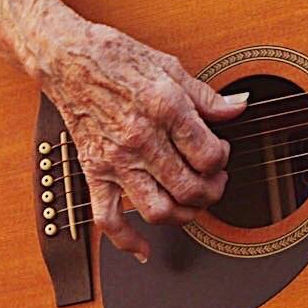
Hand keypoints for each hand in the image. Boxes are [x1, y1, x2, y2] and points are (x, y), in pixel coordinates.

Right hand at [35, 21, 246, 262]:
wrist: (68, 58)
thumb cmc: (117, 59)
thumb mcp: (170, 67)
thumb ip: (207, 96)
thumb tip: (239, 107)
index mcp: (165, 108)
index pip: (209, 155)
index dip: (223, 158)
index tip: (221, 151)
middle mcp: (141, 139)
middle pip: (189, 188)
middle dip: (212, 191)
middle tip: (214, 181)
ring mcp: (116, 160)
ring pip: (157, 210)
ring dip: (183, 215)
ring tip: (191, 203)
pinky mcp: (94, 171)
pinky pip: (108, 219)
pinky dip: (127, 241)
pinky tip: (144, 248)